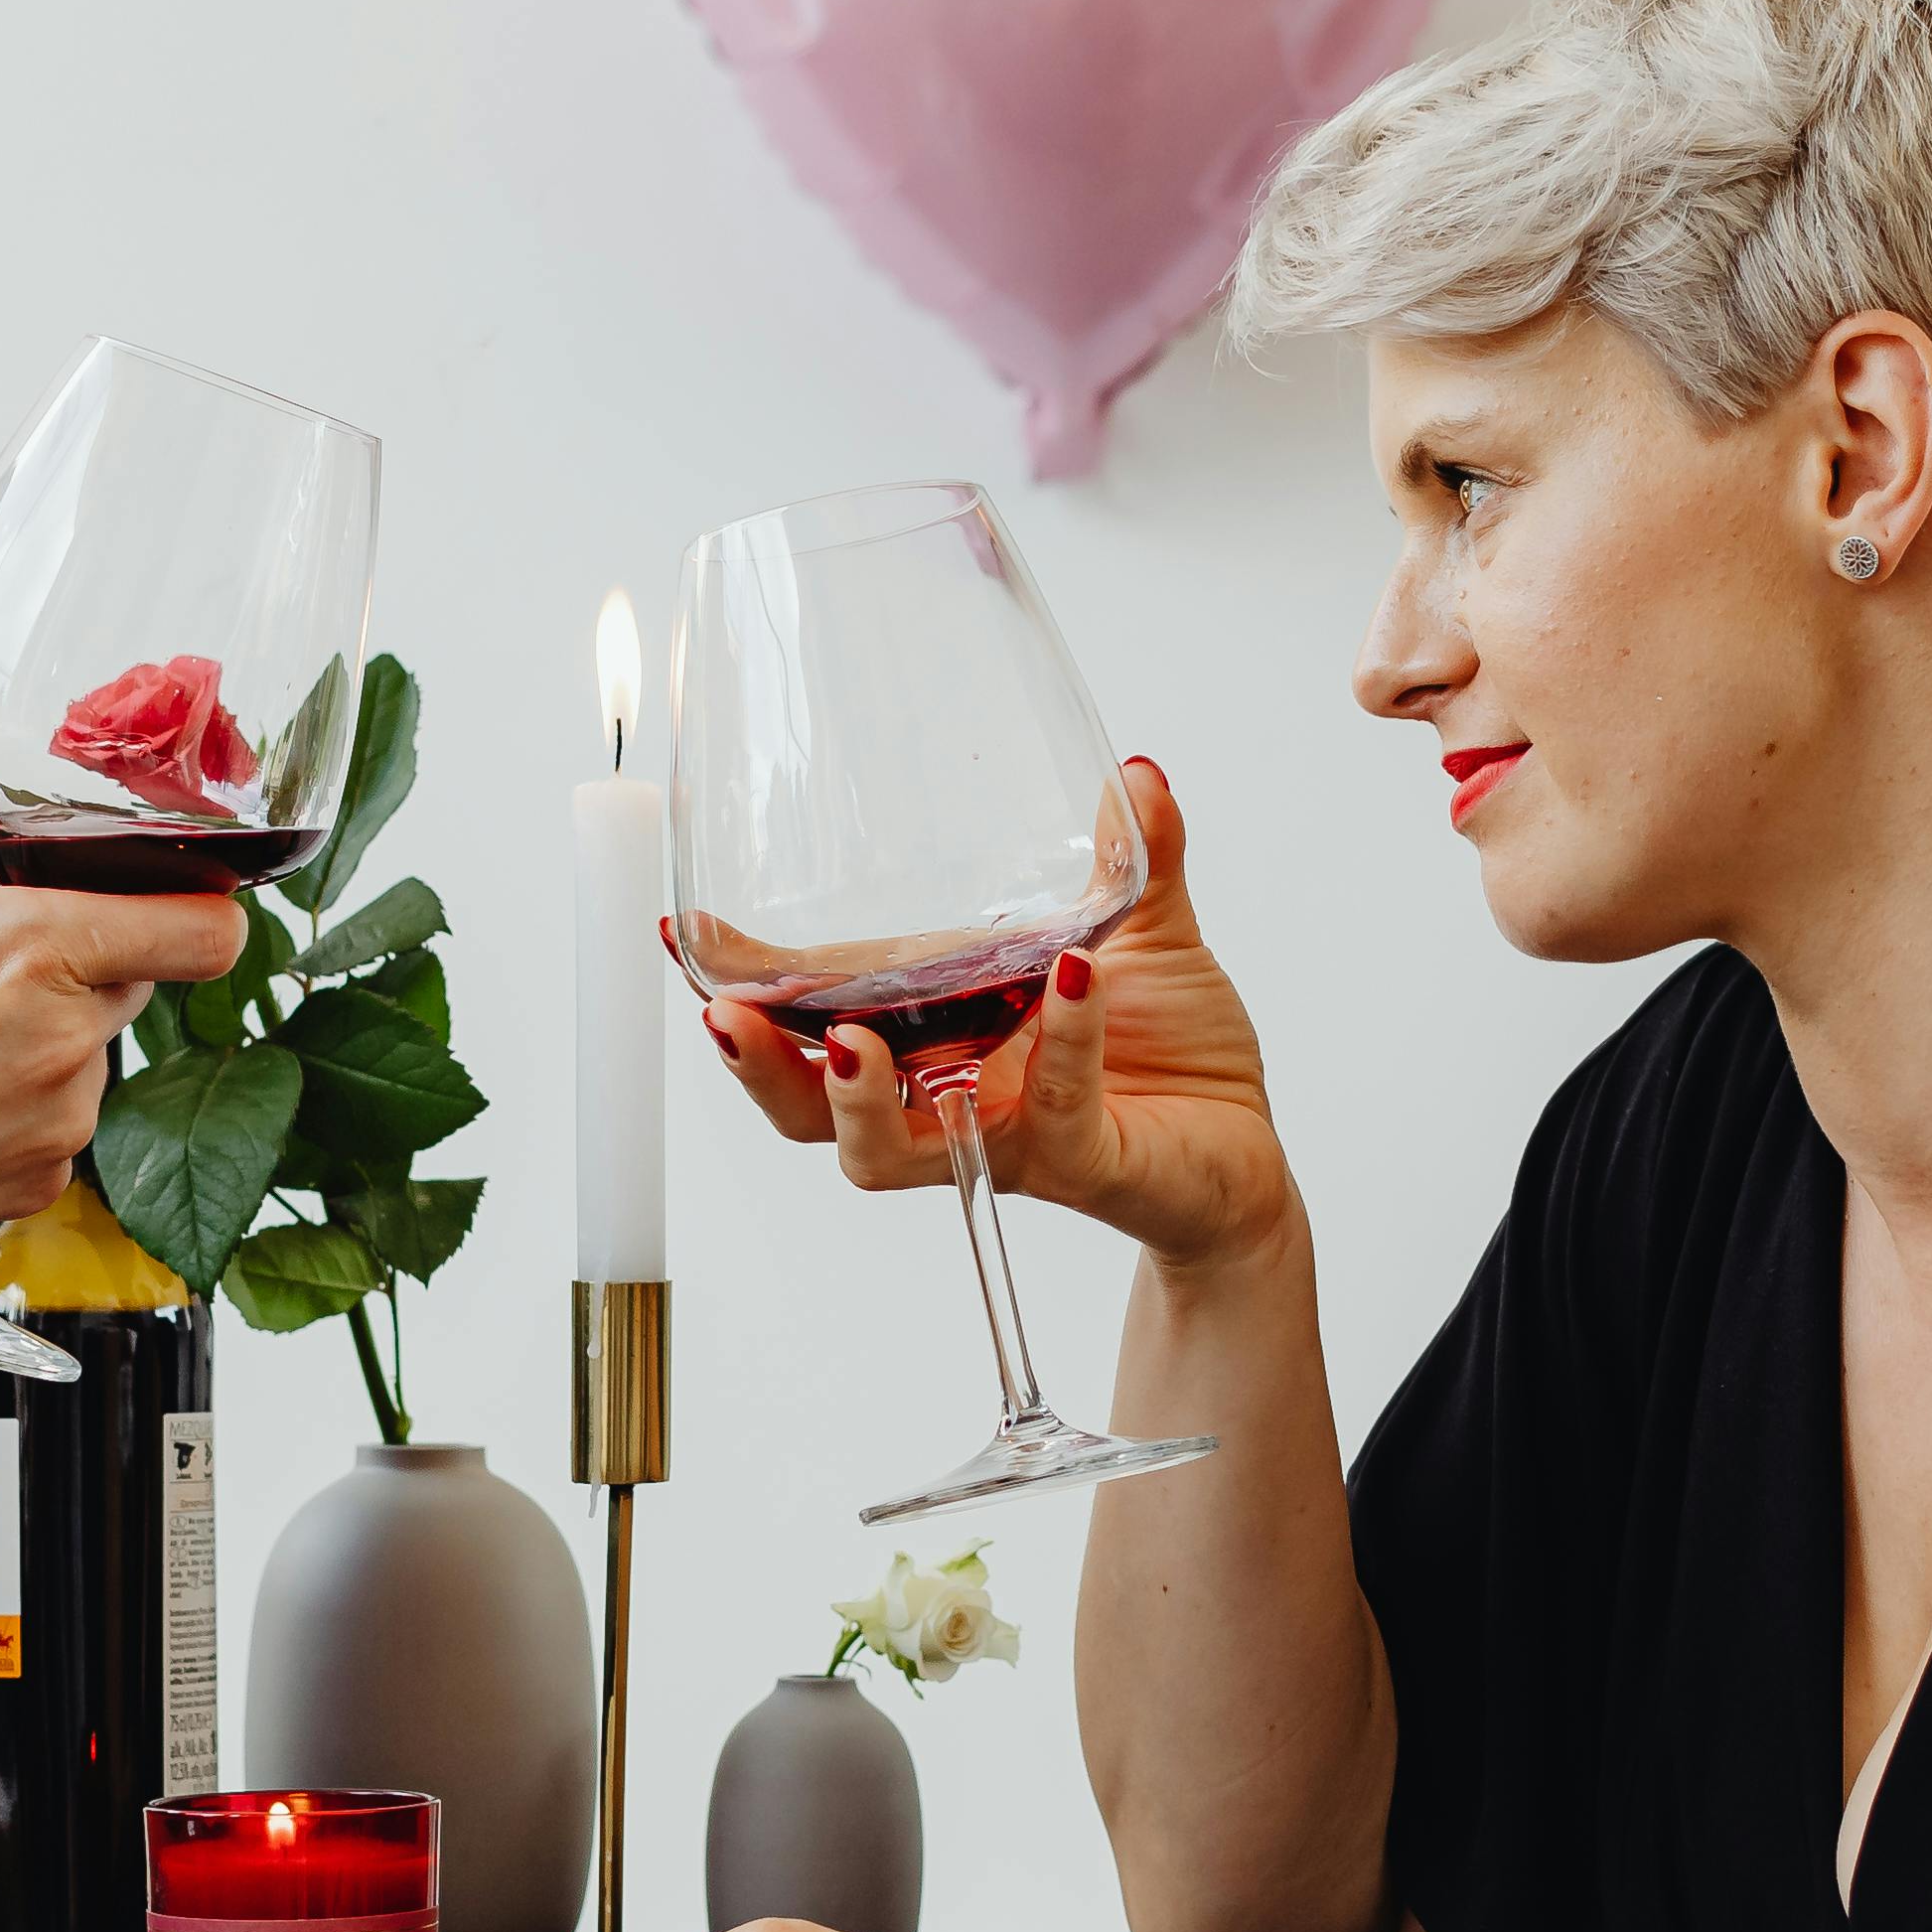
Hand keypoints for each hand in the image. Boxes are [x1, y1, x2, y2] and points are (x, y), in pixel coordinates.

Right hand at [0, 638, 248, 1287]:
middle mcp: (67, 1034)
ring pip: (95, 1051)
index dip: (199, 905)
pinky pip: (60, 1125)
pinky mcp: (41, 1183)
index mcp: (27, 946)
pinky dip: (16, 1107)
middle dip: (83, 960)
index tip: (161, 892)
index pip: (205, 927)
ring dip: (44, 1035)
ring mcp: (61, 1117)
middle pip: (138, 976)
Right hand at [696, 757, 1295, 1270]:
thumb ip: (1134, 856)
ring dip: (864, 1101)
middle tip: (725, 1019)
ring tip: (861, 1043)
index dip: (748, 993)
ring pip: (894, 1150)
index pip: (818, 1023)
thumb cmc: (1172, 1053)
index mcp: (937, 1040)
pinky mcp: (1085, 1161)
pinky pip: (1057, 1109)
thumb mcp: (1146, 934)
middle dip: (764, 1071)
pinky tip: (1071, 981)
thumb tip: (1136, 770)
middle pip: (814, 1113)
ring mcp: (1007, 1138)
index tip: (686, 934)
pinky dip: (1061, 1043)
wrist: (1245, 1151)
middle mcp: (950, 1098)